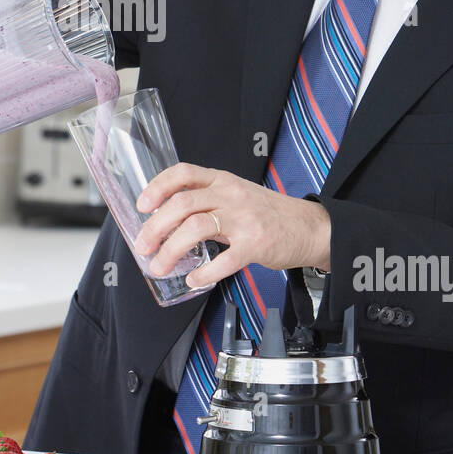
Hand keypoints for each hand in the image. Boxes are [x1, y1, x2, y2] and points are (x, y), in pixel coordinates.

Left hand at [133, 163, 331, 287]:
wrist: (310, 227)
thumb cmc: (268, 213)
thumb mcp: (236, 195)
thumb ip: (207, 201)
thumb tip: (167, 221)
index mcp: (222, 180)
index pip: (183, 173)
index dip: (157, 187)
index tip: (142, 206)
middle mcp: (230, 195)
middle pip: (182, 204)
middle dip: (155, 227)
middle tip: (143, 247)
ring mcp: (243, 218)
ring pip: (195, 228)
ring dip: (171, 251)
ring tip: (161, 266)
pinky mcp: (255, 244)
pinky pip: (223, 260)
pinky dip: (204, 273)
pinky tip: (195, 280)